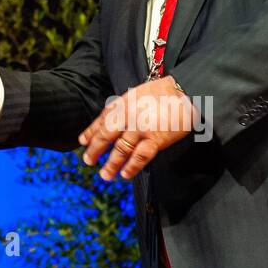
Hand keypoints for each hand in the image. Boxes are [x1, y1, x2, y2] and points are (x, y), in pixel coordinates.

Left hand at [79, 74, 196, 180]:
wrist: (185, 92)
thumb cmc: (163, 92)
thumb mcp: (136, 93)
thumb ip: (123, 106)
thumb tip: (111, 118)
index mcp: (123, 104)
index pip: (102, 119)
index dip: (91, 132)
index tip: (82, 142)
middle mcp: (128, 116)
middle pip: (106, 135)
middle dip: (95, 149)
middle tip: (88, 161)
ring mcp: (141, 128)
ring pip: (121, 149)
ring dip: (111, 164)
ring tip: (105, 175)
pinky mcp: (156, 138)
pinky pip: (140, 156)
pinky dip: (131, 166)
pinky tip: (125, 174)